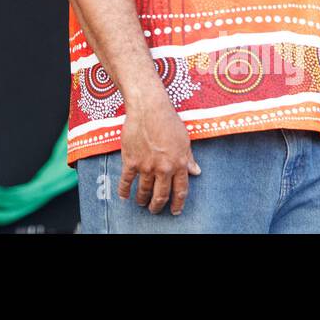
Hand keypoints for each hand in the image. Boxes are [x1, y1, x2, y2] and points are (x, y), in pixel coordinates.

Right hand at [118, 89, 200, 214]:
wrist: (148, 109)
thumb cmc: (168, 120)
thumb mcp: (184, 140)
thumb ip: (189, 158)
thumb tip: (196, 171)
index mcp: (179, 164)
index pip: (180, 190)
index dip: (178, 203)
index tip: (175, 210)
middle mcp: (163, 169)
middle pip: (161, 194)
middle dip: (158, 205)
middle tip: (154, 210)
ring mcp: (146, 166)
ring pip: (144, 190)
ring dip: (142, 200)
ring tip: (141, 203)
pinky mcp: (131, 161)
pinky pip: (126, 180)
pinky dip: (124, 190)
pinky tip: (123, 196)